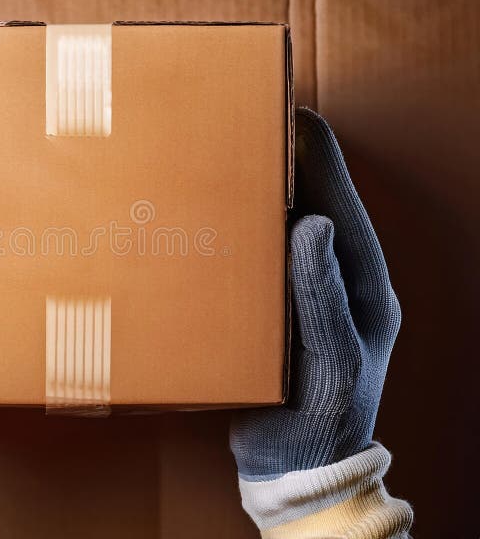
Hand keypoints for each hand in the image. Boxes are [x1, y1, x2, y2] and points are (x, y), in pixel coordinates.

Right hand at [230, 107, 401, 477]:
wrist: (297, 463)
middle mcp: (336, 270)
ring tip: (214, 155)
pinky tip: (205, 217)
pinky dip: (236, 227)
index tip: (279, 103)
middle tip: (234, 119)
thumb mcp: (332, 360)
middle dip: (277, 155)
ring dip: (252, 187)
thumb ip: (323, 295)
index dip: (311, 146)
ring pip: (278, 219)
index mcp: (362, 276)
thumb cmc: (323, 417)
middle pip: (308, 194)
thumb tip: (310, 220)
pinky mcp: (276, 300)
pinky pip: (256, 251)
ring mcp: (305, 284)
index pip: (338, 191)